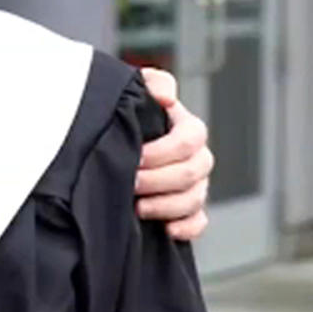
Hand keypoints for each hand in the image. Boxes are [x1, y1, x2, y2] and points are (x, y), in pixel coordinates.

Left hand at [135, 68, 212, 241]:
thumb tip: (167, 97)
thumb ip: (153, 83)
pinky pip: (199, 222)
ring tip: (138, 207)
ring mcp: (196, 185)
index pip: (189, 140)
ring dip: (167, 205)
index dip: (163, 151)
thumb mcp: (136, 89)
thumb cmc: (126, 113)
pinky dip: (186, 227)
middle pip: (192, 172)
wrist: (113, 140)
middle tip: (131, 182)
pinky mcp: (189, 209)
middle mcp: (196, 157)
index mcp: (187, 129)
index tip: (135, 157)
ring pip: (195, 199)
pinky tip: (167, 229)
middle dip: (160, 180)